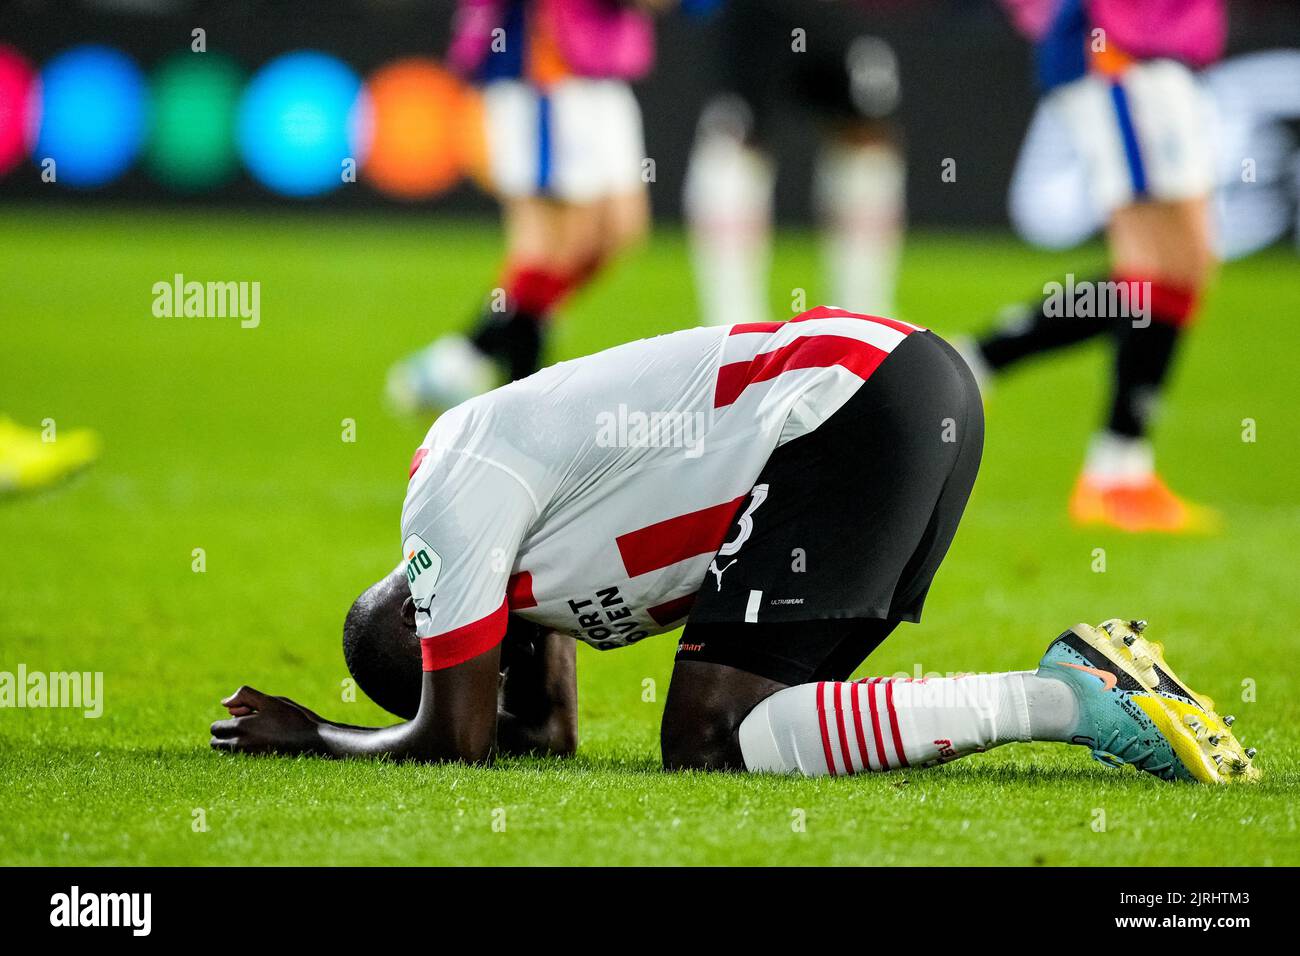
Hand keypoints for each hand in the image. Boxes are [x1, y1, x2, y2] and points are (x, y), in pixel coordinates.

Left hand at [210, 685, 325, 755]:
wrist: (312, 740)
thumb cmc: (292, 718)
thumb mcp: (270, 700)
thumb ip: (245, 696)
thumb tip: (224, 703)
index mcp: (241, 727)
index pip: (215, 728)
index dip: (225, 720)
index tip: (243, 714)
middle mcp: (241, 745)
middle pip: (216, 744)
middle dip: (224, 734)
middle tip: (244, 725)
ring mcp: (249, 757)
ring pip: (226, 753)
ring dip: (232, 744)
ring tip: (252, 734)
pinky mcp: (258, 764)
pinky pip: (239, 759)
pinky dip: (243, 751)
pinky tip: (263, 742)